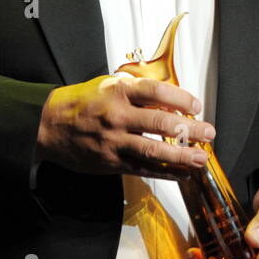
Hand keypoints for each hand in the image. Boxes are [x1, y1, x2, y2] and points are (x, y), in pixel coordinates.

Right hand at [35, 74, 215, 179]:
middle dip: (190, 130)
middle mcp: (117, 116)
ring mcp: (114, 142)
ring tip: (201, 159)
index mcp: (118, 92)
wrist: (49, 125)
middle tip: (209, 133)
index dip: (181, 98)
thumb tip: (171, 100)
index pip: (157, 92)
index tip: (196, 106)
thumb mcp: (108, 84)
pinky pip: (142, 169)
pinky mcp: (111, 162)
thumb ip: (138, 91)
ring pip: (153, 151)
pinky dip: (164, 173)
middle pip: (160, 124)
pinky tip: (181, 174)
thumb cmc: (83, 102)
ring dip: (182, 157)